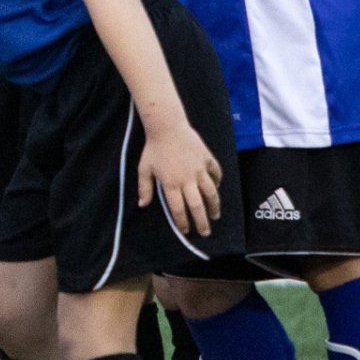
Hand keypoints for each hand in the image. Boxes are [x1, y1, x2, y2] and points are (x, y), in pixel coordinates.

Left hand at [136, 121, 220, 235]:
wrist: (166, 126)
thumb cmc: (153, 148)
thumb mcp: (144, 169)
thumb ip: (144, 188)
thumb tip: (142, 205)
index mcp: (171, 184)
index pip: (178, 209)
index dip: (183, 222)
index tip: (186, 231)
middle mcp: (187, 179)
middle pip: (197, 206)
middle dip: (202, 222)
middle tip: (205, 232)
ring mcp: (199, 169)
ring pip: (211, 193)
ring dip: (214, 206)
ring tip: (216, 215)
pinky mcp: (207, 159)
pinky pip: (216, 173)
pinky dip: (218, 182)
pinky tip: (216, 188)